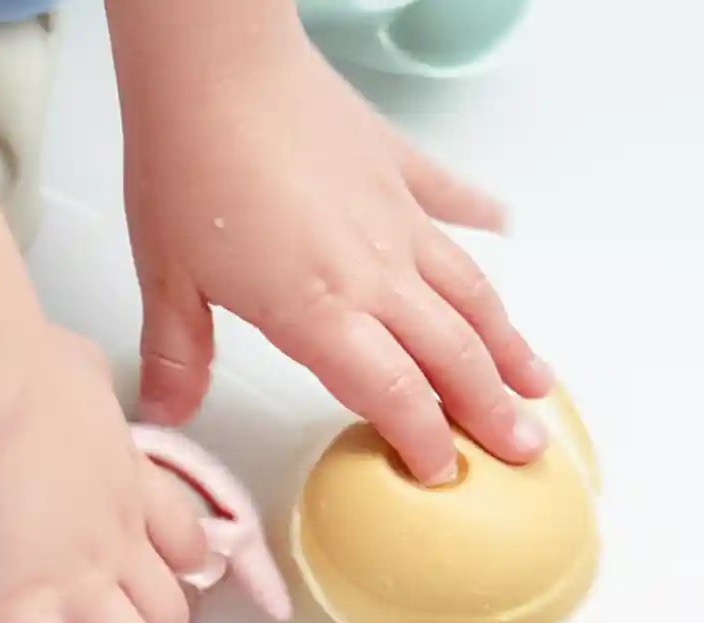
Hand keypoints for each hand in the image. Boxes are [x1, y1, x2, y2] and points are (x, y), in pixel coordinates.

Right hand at [0, 329, 215, 622]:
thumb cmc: (28, 366)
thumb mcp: (79, 369)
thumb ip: (82, 388)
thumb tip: (69, 373)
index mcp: (129, 485)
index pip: (181, 542)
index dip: (192, 569)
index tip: (197, 581)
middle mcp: (116, 542)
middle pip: (170, 611)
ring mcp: (74, 583)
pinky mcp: (20, 609)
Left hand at [122, 42, 554, 485]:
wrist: (215, 68)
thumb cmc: (188, 163)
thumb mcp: (167, 276)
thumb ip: (177, 354)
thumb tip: (164, 414)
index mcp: (320, 310)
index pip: (394, 395)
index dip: (424, 441)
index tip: (442, 473)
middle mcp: (375, 272)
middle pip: (452, 354)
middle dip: (491, 410)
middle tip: (524, 449)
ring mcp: (397, 218)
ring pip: (471, 293)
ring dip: (507, 342)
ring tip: (538, 381)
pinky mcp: (399, 166)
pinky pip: (452, 198)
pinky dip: (481, 216)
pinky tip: (504, 228)